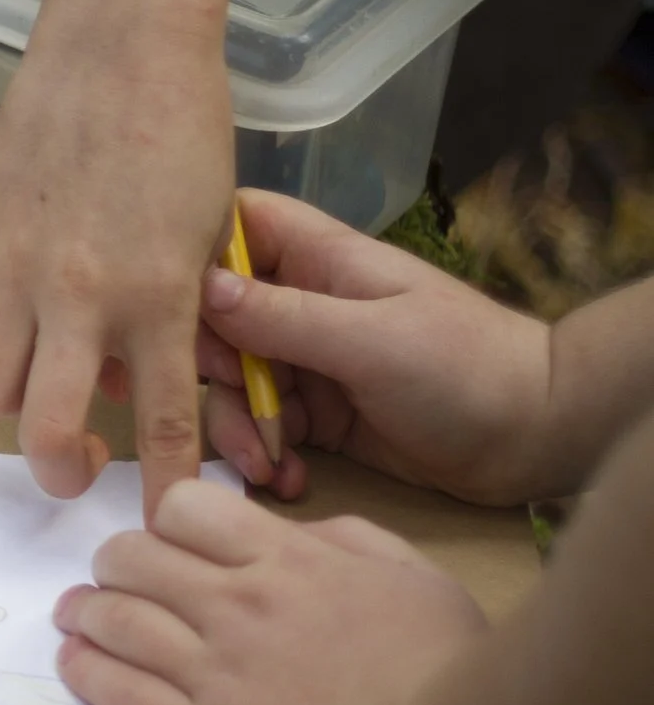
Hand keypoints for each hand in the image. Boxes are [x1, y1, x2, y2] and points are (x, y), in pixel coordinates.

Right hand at [0, 0, 232, 519]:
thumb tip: (157, 381)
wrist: (122, 39)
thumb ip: (189, 315)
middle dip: (60, 471)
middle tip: (74, 467)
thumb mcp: (216, 232)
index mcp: (160, 297)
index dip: (160, 492)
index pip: (162, 427)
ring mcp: (16, 264)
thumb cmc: (187, 130)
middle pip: (46, 430)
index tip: (160, 527)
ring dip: (4, 410)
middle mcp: (82, 294)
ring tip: (27, 395)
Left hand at [55, 478, 493, 704]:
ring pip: (112, 620)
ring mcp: (215, 674)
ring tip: (76, 618)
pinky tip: (77, 664)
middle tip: (110, 581)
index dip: (166, 524)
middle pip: (130, 559)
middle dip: (113, 565)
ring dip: (83, 613)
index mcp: (286, 558)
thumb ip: (340, 541)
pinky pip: (116, 693)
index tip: (166, 546)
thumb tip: (286, 532)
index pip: (181, 509)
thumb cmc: (452, 668)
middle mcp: (237, 605)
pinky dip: (84, 671)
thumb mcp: (409, 573)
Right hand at [196, 190, 550, 504]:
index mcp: (319, 259)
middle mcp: (302, 302)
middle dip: (208, 370)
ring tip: (266, 468)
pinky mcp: (316, 415)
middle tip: (226, 409)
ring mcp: (307, 360)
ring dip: (238, 428)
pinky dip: (268, 456)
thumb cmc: (466, 368)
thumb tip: (199, 290)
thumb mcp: (371, 340)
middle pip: (213, 317)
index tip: (167, 305)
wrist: (536, 439)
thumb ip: (283, 317)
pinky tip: (290, 480)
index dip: (193, 253)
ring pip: (231, 382)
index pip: (234, 224)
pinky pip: (263, 429)